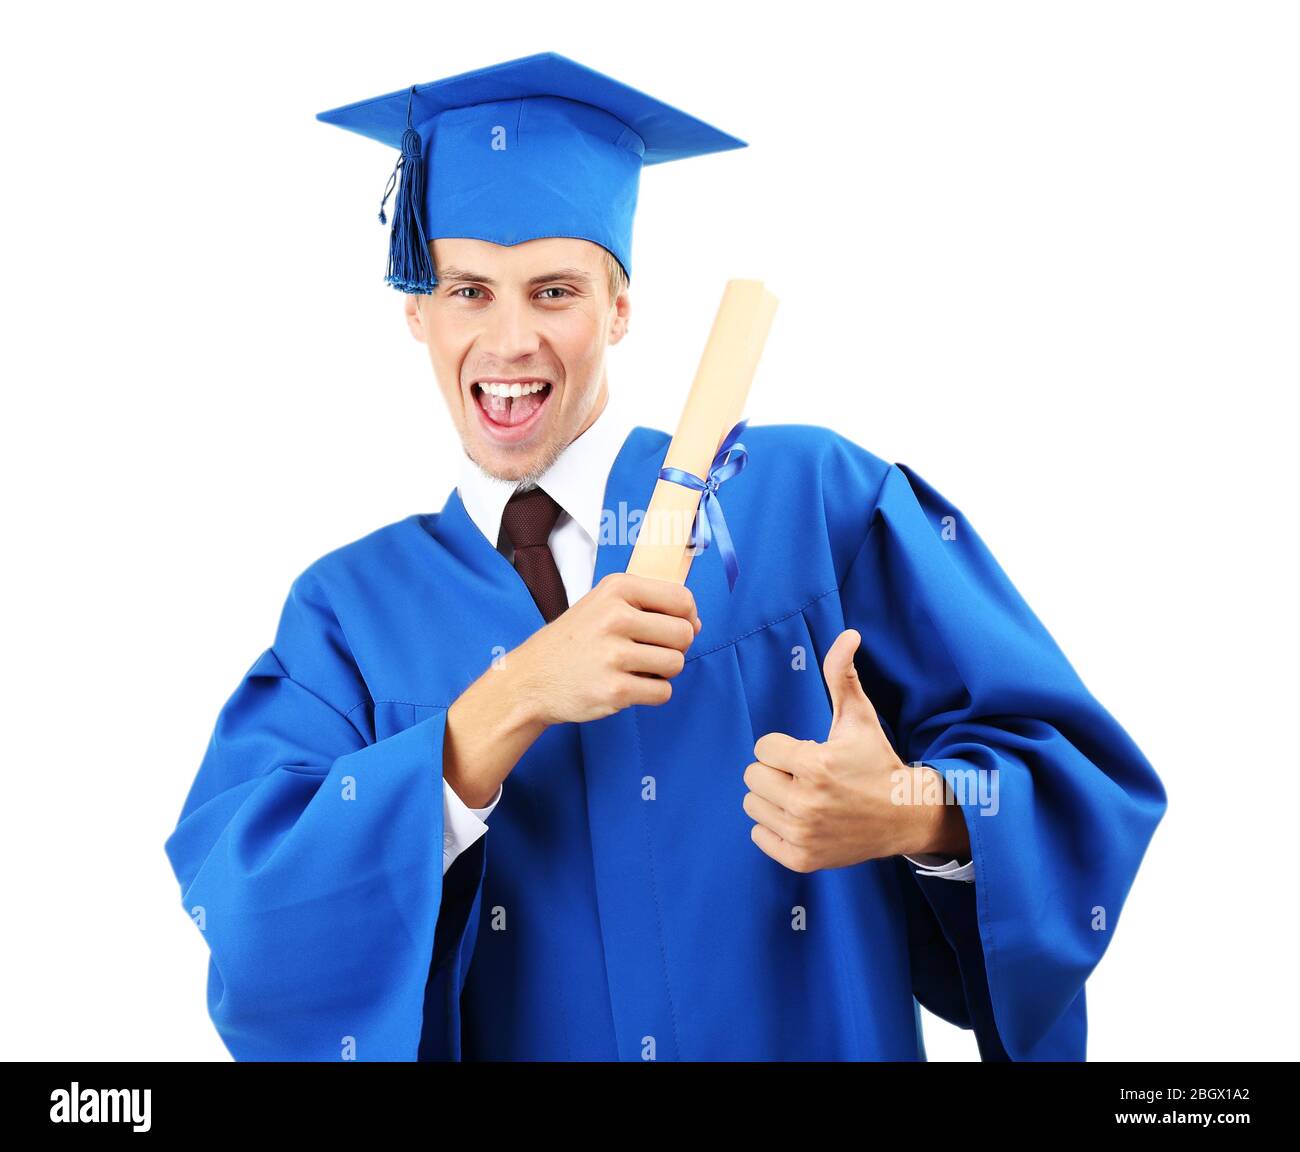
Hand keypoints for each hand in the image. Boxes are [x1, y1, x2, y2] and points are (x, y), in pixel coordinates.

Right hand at [512, 572, 701, 725]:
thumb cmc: (576, 640)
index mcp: (617, 589)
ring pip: (676, 664)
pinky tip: (629, 686)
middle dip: (676, 647)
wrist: (532, 679)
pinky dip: (653, 693)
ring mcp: (613, 656)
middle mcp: (615, 618)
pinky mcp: (614, 691)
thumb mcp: (604, 603)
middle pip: (684, 634)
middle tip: (651, 652)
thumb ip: (650, 605)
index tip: (674, 627)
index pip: (682, 598)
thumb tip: (695, 624)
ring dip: (664, 672)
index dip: (687, 617)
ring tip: (637, 669)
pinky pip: (663, 692)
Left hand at [742, 628, 962, 871]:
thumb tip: (848, 634)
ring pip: (753, 804)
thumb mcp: (858, 716)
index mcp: (815, 765)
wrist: (905, 816)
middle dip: (776, 771)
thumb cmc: (876, 761)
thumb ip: (842, 675)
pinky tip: (801, 819)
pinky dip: (774, 828)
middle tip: (805, 776)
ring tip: (805, 797)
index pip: (763, 748)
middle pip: (752, 776)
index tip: (810, 753)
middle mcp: (805, 802)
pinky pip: (758, 835)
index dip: (785, 747)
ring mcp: (802, 834)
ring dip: (773, 798)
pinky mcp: (801, 858)